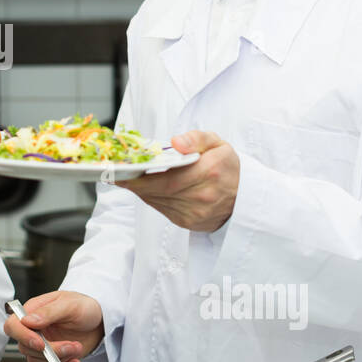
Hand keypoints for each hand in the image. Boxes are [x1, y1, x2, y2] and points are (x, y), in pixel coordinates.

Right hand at [3, 291, 103, 361]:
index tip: (40, 343)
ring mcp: (41, 346)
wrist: (100, 322)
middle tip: (71, 345)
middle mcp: (34, 329)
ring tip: (77, 349)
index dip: (22, 336)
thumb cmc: (84, 307)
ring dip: (59, 359)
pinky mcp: (51, 359)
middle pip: (25, 347)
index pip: (13, 325)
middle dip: (51, 351)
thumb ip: (48, 312)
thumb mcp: (70, 304)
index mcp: (33, 311)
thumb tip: (28, 320)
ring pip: (36, 361)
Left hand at [116, 130, 237, 231]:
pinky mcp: (189, 223)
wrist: (245, 198)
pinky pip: (162, 209)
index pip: (168, 177)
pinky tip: (147, 188)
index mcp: (211, 171)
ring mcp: (196, 213)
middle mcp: (203, 196)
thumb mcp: (218, 144)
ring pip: (157, 201)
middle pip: (158, 191)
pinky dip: (151, 198)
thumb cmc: (228, 167)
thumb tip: (175, 143)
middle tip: (115, 173)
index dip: (140, 177)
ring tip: (128, 177)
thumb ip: (196, 138)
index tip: (120, 171)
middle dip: (134, 182)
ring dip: (140, 190)